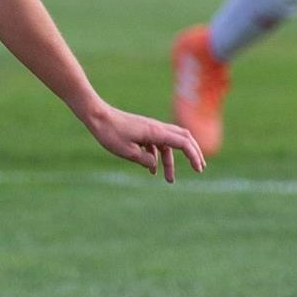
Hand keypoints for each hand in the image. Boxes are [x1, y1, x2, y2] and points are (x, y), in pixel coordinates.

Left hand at [82, 102, 205, 183]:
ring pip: (169, 144)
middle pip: (184, 138)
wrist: (97, 116)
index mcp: (156, 132)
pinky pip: (156, 144)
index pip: (184, 143)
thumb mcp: (128, 152)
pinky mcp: (143, 131)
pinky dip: (158, 156)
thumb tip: (155, 164)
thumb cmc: (110, 133)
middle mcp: (157, 128)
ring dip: (171, 161)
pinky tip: (152, 170)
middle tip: (199, 168)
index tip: (198, 169)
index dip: (194, 156)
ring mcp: (150, 129)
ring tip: (169, 180)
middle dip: (193, 153)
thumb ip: (145, 160)